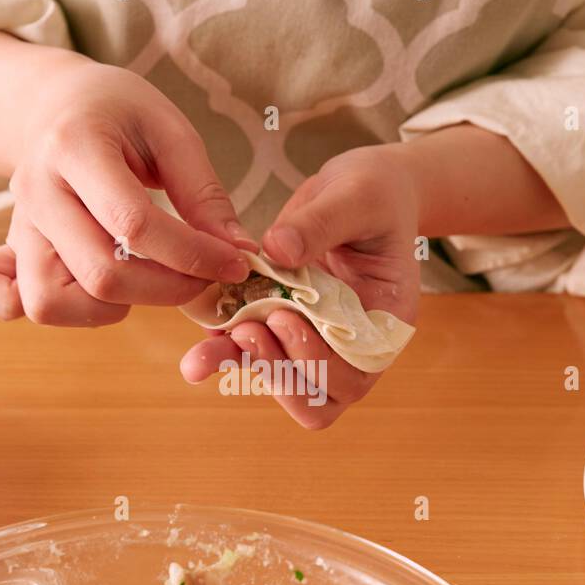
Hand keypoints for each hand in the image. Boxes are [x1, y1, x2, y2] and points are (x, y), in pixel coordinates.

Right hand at [0, 53, 257, 325]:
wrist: (56, 104)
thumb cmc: (119, 114)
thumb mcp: (170, 131)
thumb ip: (203, 194)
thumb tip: (237, 253)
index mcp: (74, 146)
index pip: (134, 224)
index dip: (193, 255)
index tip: (235, 263)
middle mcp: (36, 191)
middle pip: (98, 273)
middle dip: (166, 289)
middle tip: (204, 278)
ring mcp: (19, 225)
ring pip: (51, 301)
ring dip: (110, 308)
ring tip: (146, 280)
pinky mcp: (12, 249)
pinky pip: (15, 300)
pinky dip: (53, 311)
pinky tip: (94, 298)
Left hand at [180, 144, 420, 428]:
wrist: (358, 189)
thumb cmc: (373, 193)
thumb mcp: (356, 196)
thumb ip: (321, 223)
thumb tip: (278, 250)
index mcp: (384, 322)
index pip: (356, 373)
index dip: (319, 361)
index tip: (286, 317)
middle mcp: (351, 343)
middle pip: (317, 395)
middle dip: (278, 372)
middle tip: (246, 328)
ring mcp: (313, 339)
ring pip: (280, 381)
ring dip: (241, 368)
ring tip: (201, 355)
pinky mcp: (279, 324)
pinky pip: (251, 352)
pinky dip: (223, 350)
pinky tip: (199, 341)